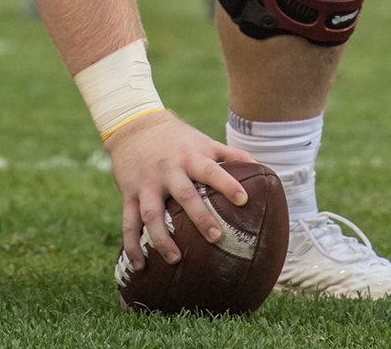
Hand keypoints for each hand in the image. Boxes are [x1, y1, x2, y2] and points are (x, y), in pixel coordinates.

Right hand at [104, 110, 252, 269]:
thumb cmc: (178, 139)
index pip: (212, 170)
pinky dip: (132, 246)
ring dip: (163, 238)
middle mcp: (169, 171)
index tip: (243, 200)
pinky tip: (140, 265)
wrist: (135, 126)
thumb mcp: (204, 141)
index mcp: (190, 157)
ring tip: (176, 260)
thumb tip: (261, 168)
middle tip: (216, 238)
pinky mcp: (129, 194)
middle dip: (200, 217)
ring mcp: (147, 184)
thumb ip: (231, 155)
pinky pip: (128, 223)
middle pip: (185, 195)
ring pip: (152, 214)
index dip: (227, 184)